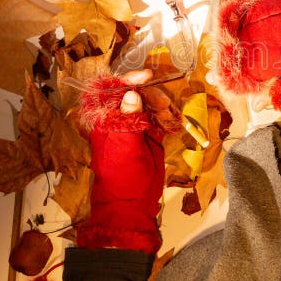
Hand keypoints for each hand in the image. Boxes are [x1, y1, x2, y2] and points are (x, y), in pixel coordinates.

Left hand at [76, 69, 177, 253]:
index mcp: (105, 120)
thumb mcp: (125, 148)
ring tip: (171, 117)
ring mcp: (136, 126)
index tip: (147, 75)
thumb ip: (129, 120)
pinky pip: (160, 117)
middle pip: (136, 93)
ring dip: (163, 106)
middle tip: (165, 105)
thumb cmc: (121, 177)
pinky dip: (169, 117)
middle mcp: (120, 119)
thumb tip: (132, 94)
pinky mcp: (151, 135)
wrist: (132, 204)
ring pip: (151, 103)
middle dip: (152, 95)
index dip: (128, 79)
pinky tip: (174, 122)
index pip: (112, 90)